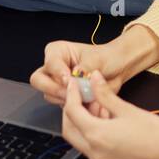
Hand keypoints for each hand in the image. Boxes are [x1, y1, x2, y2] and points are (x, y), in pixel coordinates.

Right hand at [29, 25, 158, 115]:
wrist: (119, 68)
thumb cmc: (108, 57)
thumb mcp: (98, 59)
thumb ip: (85, 68)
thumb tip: (75, 76)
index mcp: (58, 52)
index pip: (49, 63)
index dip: (58, 72)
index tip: (68, 79)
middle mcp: (54, 67)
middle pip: (39, 80)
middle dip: (54, 88)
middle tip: (70, 92)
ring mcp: (58, 83)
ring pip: (49, 95)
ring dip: (65, 98)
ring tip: (85, 96)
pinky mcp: (65, 96)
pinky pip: (61, 105)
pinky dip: (73, 106)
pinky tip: (87, 102)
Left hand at [59, 72, 158, 158]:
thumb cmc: (156, 133)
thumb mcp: (127, 109)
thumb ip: (106, 94)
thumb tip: (94, 78)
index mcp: (97, 136)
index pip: (72, 112)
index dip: (72, 95)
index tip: (75, 84)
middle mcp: (94, 152)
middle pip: (69, 128)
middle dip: (71, 110)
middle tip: (81, 94)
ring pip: (80, 138)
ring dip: (83, 121)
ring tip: (99, 104)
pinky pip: (91, 146)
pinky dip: (92, 131)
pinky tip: (107, 119)